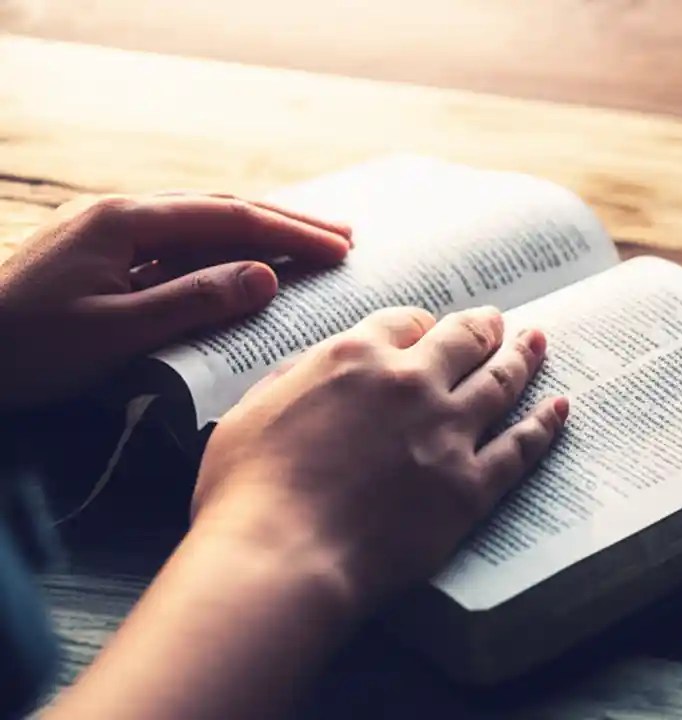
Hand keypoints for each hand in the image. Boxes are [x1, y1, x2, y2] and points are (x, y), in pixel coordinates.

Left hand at [0, 193, 351, 409]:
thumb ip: (193, 302)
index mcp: (127, 222)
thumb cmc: (24, 349)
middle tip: (345, 237)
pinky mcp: (102, 259)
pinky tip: (243, 268)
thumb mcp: (113, 332)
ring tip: (309, 247)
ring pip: (201, 226)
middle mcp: (122, 216)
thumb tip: (265, 276)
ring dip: (258, 236)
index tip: (342, 250)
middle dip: (286, 223)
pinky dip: (223, 254)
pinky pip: (178, 248)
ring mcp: (110, 234)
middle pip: (221, 210)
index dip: (291, 234)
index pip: (229, 218)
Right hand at [191, 305, 567, 617]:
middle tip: (501, 323)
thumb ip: (292, 379)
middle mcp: (410, 384)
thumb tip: (315, 368)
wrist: (280, 557)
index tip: (428, 331)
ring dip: (524, 357)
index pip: (403, 323)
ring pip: (500, 382)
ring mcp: (447, 433)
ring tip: (539, 342)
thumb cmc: (246, 492)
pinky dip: (545, 423)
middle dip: (485, 327)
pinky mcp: (470, 486)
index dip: (420, 326)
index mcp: (354, 358)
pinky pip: (521, 446)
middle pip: (464, 340)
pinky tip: (560, 408)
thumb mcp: (250, 411)